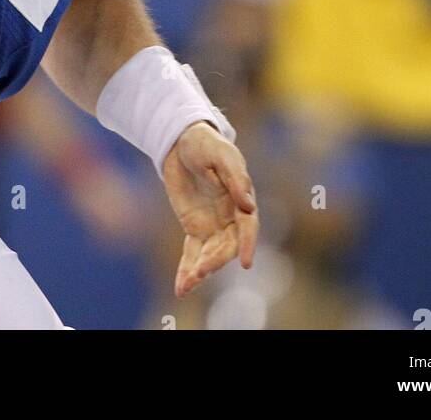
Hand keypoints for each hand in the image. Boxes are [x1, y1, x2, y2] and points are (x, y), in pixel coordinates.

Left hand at [162, 121, 257, 296]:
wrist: (181, 142)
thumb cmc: (206, 144)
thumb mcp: (220, 154)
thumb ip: (235, 178)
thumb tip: (250, 206)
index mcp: (241, 198)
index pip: (248, 226)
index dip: (248, 244)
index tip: (246, 263)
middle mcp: (230, 216)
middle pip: (227, 245)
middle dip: (216, 260)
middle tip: (202, 270)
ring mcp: (212, 224)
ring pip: (210, 253)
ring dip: (200, 270)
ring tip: (187, 285)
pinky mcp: (194, 228)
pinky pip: (192, 252)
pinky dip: (187, 269)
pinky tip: (181, 287)